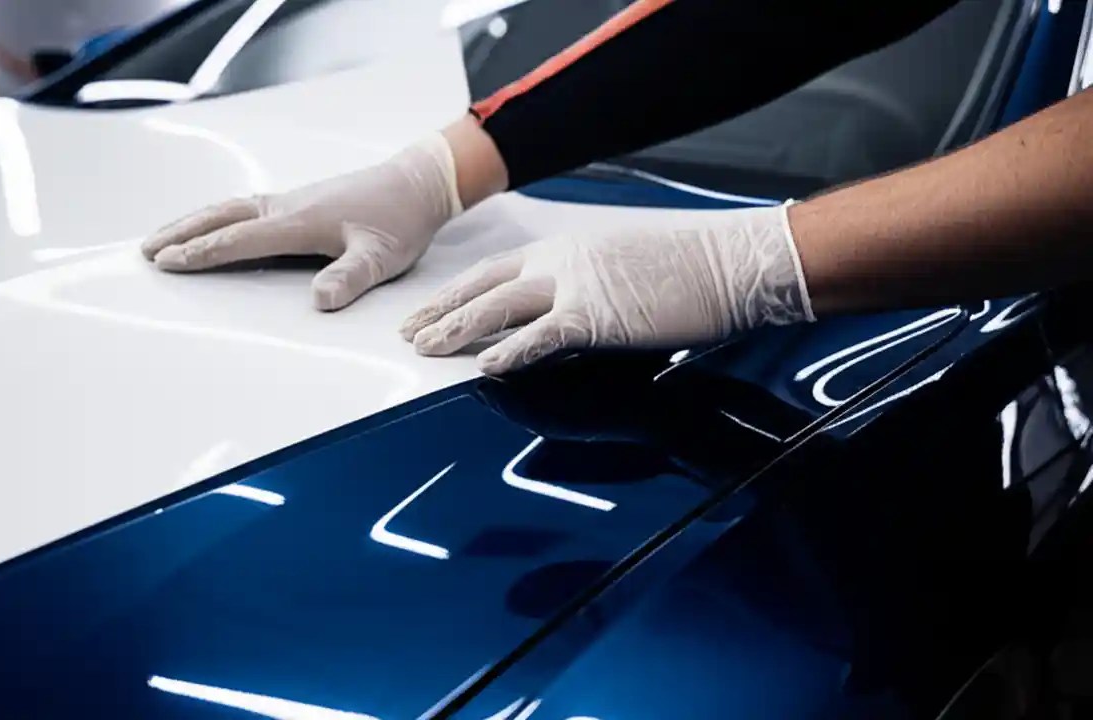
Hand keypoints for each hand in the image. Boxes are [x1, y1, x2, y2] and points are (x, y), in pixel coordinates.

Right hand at [141, 133, 461, 310]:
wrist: (418, 184)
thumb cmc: (400, 221)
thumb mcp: (381, 257)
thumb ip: (350, 277)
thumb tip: (320, 300)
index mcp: (299, 221)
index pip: (239, 238)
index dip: (202, 251)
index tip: (166, 260)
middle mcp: (287, 207)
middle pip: (221, 217)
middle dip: (182, 233)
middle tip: (145, 249)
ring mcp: (291, 202)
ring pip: (230, 209)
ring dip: (194, 222)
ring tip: (163, 237)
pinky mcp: (299, 203)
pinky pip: (245, 208)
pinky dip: (217, 217)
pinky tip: (212, 226)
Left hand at [399, 205, 813, 374]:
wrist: (733, 263)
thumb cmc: (688, 271)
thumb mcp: (622, 272)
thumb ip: (583, 292)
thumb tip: (560, 322)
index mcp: (566, 247)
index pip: (496, 270)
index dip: (459, 292)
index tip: (431, 310)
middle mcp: (562, 259)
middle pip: (484, 284)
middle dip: (442, 310)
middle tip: (409, 333)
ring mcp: (576, 283)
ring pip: (499, 305)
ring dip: (458, 329)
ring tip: (425, 349)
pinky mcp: (597, 314)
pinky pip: (540, 336)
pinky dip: (510, 351)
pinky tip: (484, 367)